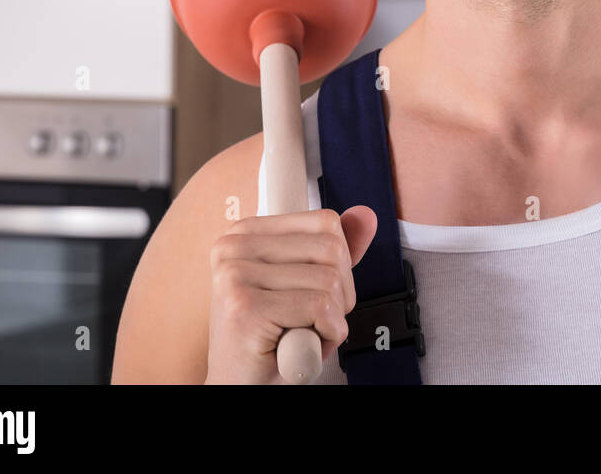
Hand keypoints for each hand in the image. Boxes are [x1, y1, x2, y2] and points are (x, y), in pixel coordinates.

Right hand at [205, 205, 376, 383]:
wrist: (241, 386)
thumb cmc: (271, 338)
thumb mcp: (307, 284)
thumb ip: (336, 249)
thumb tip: (366, 215)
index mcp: (245, 232)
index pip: (326, 223)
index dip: (339, 263)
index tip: (313, 290)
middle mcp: (233, 247)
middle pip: (332, 250)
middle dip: (340, 293)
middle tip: (310, 320)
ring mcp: (235, 275)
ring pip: (330, 281)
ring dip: (332, 319)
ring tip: (300, 333)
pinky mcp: (245, 307)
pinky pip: (321, 308)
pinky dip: (327, 334)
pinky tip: (301, 345)